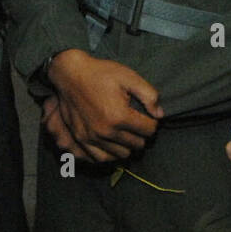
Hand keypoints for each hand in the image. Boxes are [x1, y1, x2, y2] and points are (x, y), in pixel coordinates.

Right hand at [46, 49, 162, 162]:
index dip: (152, 121)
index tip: (147, 114)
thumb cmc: (101, 73)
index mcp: (120, 116)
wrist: (70, 74)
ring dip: (128, 145)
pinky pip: (101, 158)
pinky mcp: (81, 139)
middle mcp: (106, 131)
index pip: (149, 130)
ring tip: (126, 131)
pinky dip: (111, 153)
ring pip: (122, 154)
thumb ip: (149, 95)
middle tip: (137, 122)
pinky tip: (114, 143)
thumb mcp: (129, 77)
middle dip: (141, 134)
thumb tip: (160, 115)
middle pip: (138, 144)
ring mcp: (92, 137)